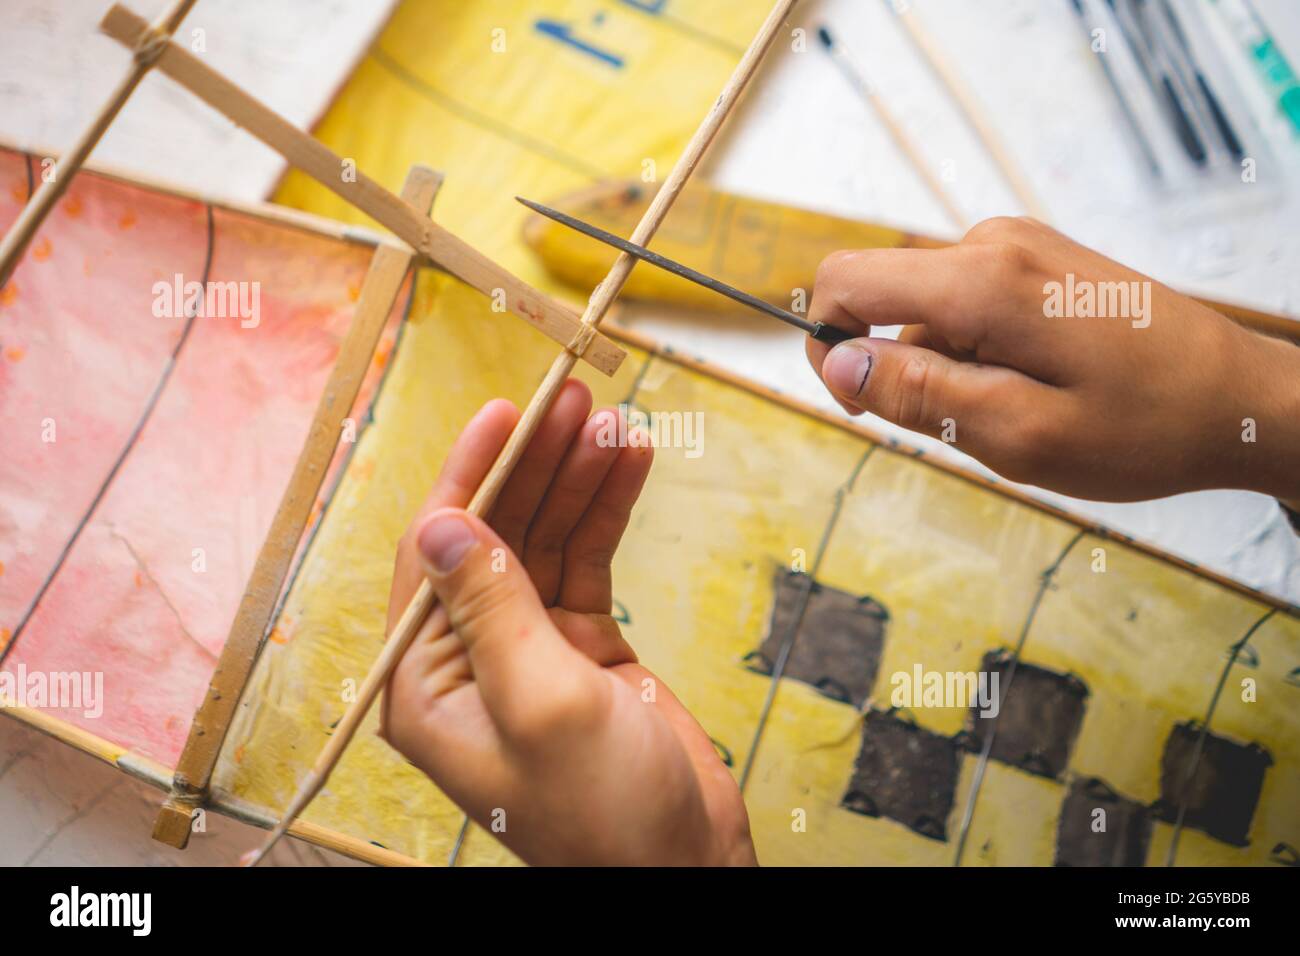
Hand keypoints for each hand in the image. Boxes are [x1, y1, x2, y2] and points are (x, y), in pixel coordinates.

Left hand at [380, 381, 756, 865]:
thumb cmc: (605, 812)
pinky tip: (630, 463)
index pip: (434, 555)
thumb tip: (439, 524)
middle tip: (572, 398)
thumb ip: (491, 611)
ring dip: (574, 477)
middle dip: (531, 463)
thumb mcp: (542, 705)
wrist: (684, 864)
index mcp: (428, 684)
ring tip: (611, 421)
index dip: (467, 476)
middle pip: (493, 533)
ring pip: (544, 537)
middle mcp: (468, 656)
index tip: (503, 412)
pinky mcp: (582, 644)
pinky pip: (587, 559)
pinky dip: (607, 511)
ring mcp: (527, 645)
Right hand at [806, 217, 1299, 502]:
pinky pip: (967, 304)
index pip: (846, 279)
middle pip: (885, 298)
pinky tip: (1034, 389)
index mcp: (981, 280)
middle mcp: (994, 242)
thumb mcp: (1017, 434)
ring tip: (1019, 412)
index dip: (830, 344)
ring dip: (946, 368)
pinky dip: (977, 353)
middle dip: (900, 367)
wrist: (1241, 401)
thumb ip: (918, 394)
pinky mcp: (1039, 261)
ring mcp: (1020, 246)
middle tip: (970, 425)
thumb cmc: (1143, 427)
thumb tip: (837, 361)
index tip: (862, 404)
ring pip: (927, 309)